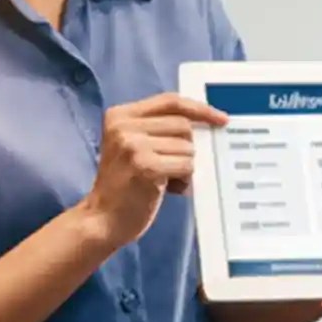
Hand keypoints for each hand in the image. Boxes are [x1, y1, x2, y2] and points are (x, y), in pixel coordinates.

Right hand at [77, 93, 227, 246]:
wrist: (101, 220)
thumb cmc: (124, 184)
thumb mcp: (133, 146)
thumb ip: (159, 129)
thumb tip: (206, 123)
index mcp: (120, 115)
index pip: (170, 101)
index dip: (199, 108)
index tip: (220, 118)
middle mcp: (123, 126)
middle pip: (183, 124)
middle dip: (188, 148)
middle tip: (174, 167)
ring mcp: (132, 145)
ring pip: (187, 146)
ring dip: (185, 166)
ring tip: (167, 180)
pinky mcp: (144, 166)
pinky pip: (186, 165)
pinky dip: (184, 178)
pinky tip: (170, 188)